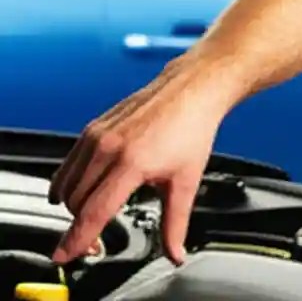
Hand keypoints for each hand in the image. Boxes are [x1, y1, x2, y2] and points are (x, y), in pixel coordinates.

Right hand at [47, 68, 232, 265]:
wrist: (191, 89)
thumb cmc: (192, 130)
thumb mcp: (187, 182)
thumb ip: (176, 223)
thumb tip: (175, 253)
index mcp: (132, 163)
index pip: (94, 211)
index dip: (78, 238)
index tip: (66, 255)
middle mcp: (108, 147)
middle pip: (76, 201)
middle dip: (80, 226)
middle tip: (95, 241)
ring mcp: (97, 135)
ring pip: (67, 184)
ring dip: (73, 206)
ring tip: (90, 218)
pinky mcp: (92, 128)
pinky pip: (68, 164)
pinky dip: (69, 184)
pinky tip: (78, 192)